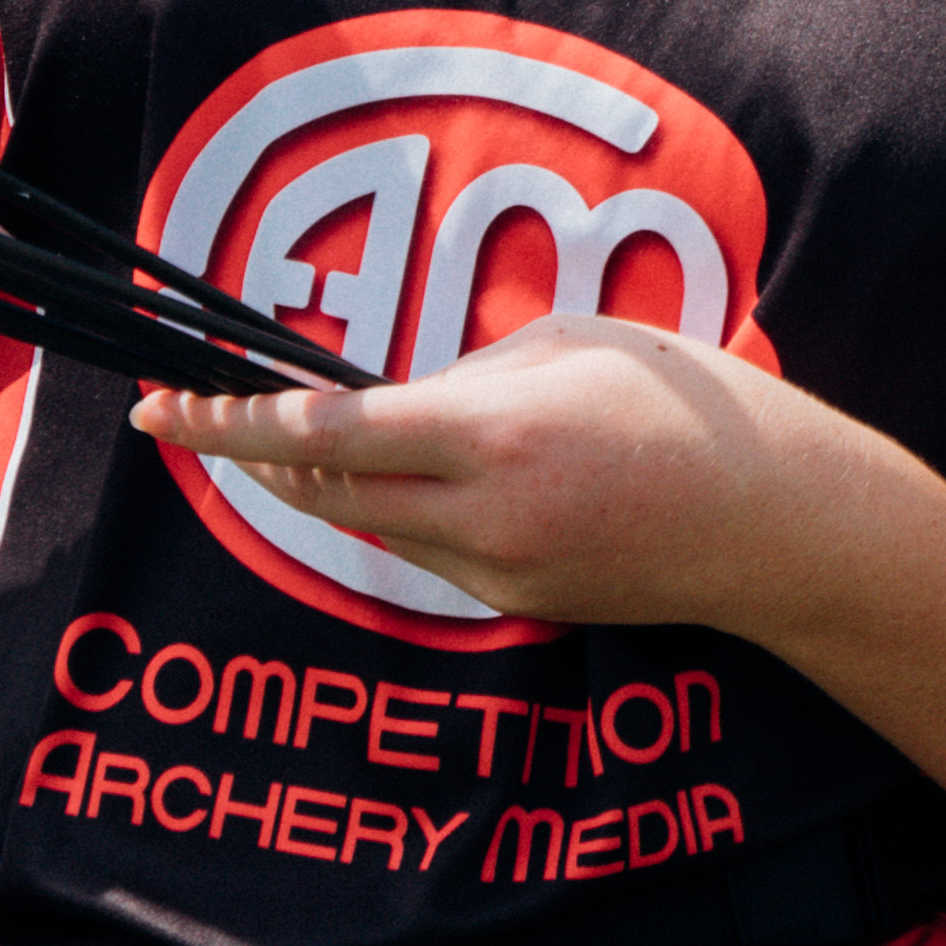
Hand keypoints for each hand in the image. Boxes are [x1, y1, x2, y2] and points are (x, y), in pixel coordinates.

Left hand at [138, 318, 920, 634]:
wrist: (782, 525)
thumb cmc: (697, 406)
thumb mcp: (580, 344)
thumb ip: (475, 371)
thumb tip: (407, 398)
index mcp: (492, 434)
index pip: (324, 431)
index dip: (230, 423)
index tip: (163, 405)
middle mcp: (480, 516)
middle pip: (322, 493)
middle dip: (252, 455)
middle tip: (195, 416)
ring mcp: (498, 572)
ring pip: (370, 525)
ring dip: (330, 480)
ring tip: (316, 431)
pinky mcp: (521, 601)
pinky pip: (430, 549)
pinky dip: (403, 508)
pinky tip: (434, 474)